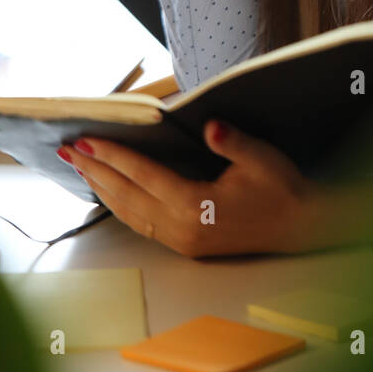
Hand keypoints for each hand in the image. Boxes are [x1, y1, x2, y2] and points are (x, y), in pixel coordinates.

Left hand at [58, 120, 320, 257]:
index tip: (87, 141)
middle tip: (69, 150)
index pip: (143, 176)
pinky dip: (122, 206)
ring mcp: (183, 241)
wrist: (303, 227)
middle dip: (96, 172)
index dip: (113, 156)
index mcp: (196, 206)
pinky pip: (143, 224)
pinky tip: (112, 193)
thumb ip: (232, 142)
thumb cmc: (282, 188)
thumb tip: (210, 126)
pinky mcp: (187, 244)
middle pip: (128, 197)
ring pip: (131, 215)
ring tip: (81, 169)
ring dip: (104, 190)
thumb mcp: (261, 158)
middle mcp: (183, 228)